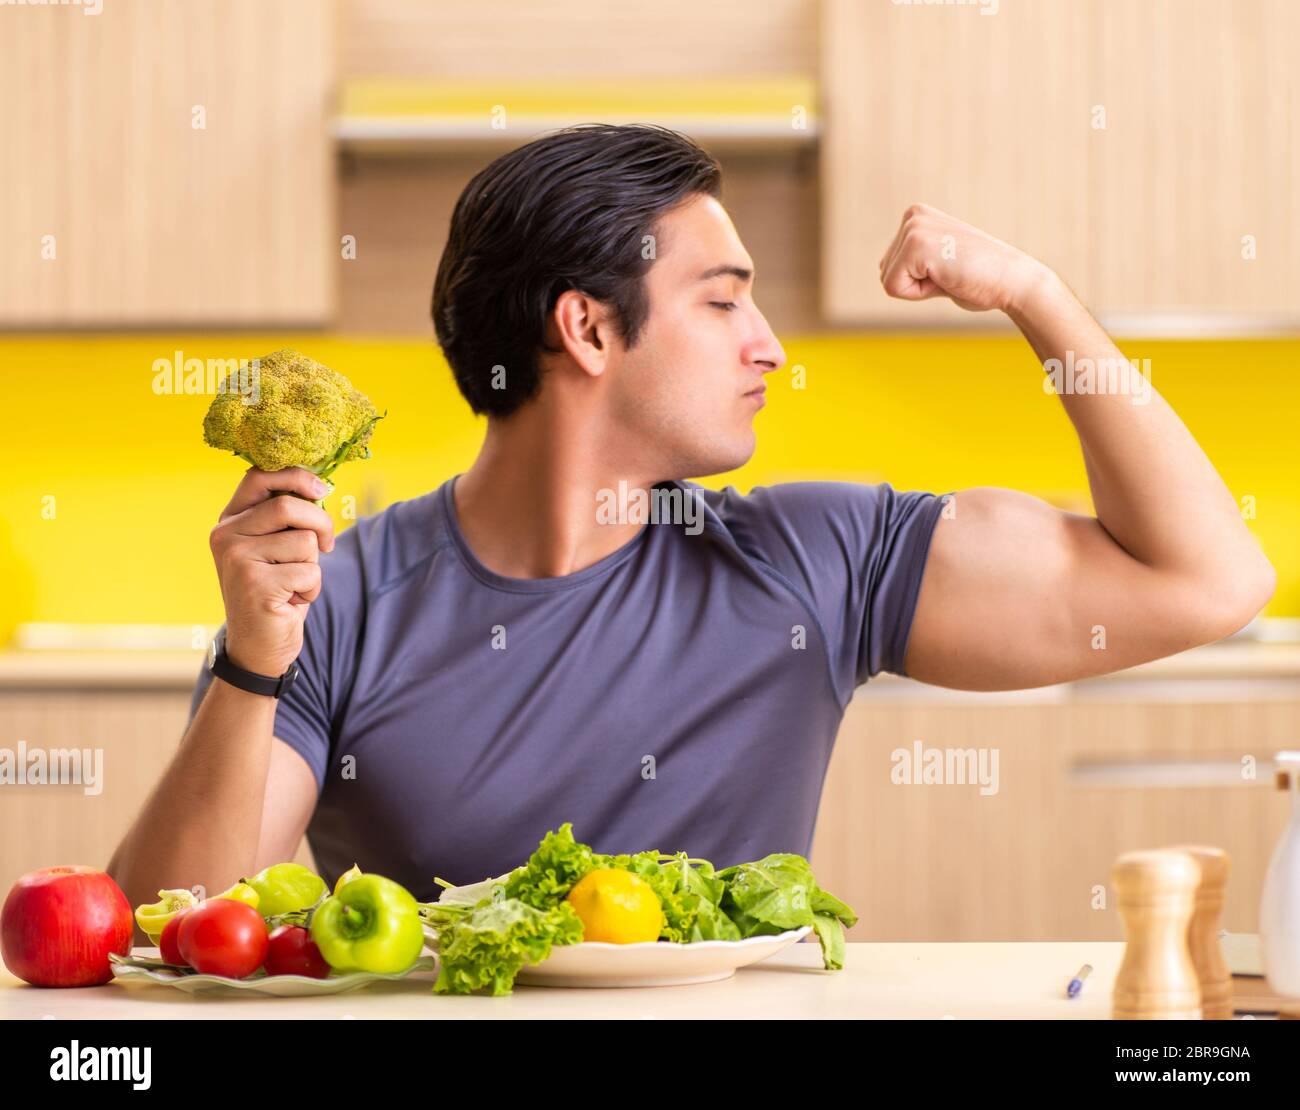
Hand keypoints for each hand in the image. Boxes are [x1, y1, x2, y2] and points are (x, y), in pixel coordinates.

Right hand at [209, 467, 335, 676]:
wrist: (258, 647)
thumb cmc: (276, 592)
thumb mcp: (277, 548)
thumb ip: (287, 518)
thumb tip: (320, 485)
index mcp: (230, 521)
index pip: (259, 477)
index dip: (296, 476)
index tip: (322, 488)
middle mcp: (226, 536)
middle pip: (289, 506)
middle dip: (321, 523)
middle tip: (327, 544)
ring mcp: (237, 560)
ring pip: (304, 540)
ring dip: (313, 565)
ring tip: (293, 584)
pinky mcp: (256, 585)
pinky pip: (309, 571)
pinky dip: (312, 588)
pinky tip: (291, 602)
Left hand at [878, 203, 1050, 313]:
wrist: (1011, 280)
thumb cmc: (979, 278)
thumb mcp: (938, 261)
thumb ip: (913, 262)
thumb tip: (884, 270)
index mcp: (916, 216)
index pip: (889, 266)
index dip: (916, 281)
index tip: (947, 270)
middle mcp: (912, 216)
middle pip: (885, 272)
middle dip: (915, 284)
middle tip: (950, 274)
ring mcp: (914, 227)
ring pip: (888, 280)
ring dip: (918, 288)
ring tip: (949, 274)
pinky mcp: (916, 245)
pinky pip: (893, 287)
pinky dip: (918, 293)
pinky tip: (946, 277)